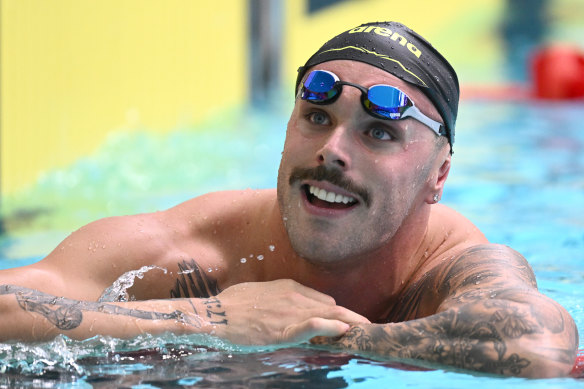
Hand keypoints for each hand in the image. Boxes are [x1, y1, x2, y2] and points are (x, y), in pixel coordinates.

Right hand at [206, 279, 369, 344]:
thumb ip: (284, 296)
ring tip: (368, 331)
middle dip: (354, 318)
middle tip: (371, 327)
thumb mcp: (262, 291)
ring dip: (350, 324)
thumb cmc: (234, 304)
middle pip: (334, 308)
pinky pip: (311, 325)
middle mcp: (294, 298)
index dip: (340, 313)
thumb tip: (304, 302)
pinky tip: (344, 331)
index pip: (325, 301)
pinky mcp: (281, 330)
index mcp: (290, 288)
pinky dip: (329, 327)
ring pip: (329, 316)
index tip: (353, 322)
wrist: (215, 315)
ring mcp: (289, 313)